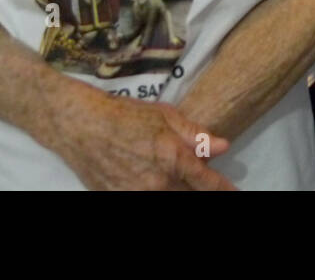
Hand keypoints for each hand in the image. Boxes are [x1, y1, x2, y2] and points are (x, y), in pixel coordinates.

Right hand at [51, 85, 234, 189]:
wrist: (79, 126)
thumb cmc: (123, 115)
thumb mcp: (164, 115)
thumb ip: (195, 134)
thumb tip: (223, 146)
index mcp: (173, 160)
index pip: (208, 183)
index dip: (224, 190)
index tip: (235, 193)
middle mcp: (158, 184)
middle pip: (189, 195)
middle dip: (198, 188)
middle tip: (198, 178)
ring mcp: (137, 195)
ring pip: (168, 198)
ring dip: (176, 188)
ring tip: (168, 173)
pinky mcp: (118, 199)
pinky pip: (144, 198)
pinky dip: (154, 189)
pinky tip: (150, 179)